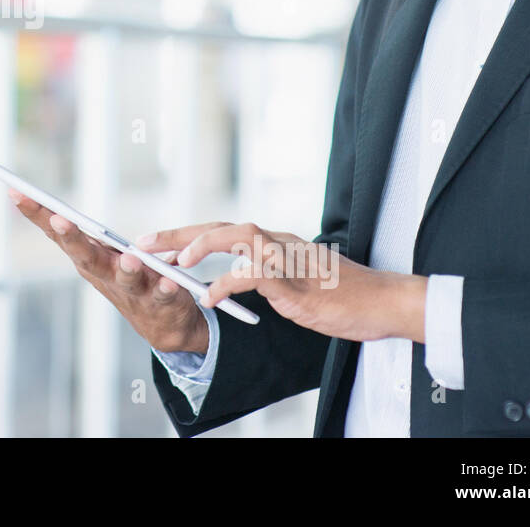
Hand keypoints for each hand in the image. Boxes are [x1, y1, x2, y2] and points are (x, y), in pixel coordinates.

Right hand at [8, 190, 211, 353]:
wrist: (164, 326)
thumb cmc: (126, 279)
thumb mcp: (100, 256)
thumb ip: (81, 236)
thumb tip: (49, 209)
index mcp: (88, 258)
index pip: (57, 233)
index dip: (36, 214)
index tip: (16, 191)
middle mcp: (105, 273)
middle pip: (85, 254)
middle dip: (71, 237)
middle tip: (59, 219)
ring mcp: (132, 289)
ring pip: (126, 278)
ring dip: (125, 269)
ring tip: (129, 260)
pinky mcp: (161, 300)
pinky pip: (163, 293)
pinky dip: (165, 287)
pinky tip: (169, 282)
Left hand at [137, 222, 426, 342]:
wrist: (385, 303)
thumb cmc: (343, 297)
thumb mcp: (294, 284)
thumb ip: (264, 276)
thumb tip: (228, 279)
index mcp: (275, 243)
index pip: (223, 230)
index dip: (187, 233)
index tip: (154, 241)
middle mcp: (278, 242)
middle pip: (221, 226)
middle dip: (179, 233)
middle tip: (143, 242)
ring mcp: (290, 257)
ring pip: (239, 236)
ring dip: (203, 244)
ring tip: (175, 261)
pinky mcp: (299, 280)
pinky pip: (257, 274)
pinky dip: (229, 282)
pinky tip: (208, 296)